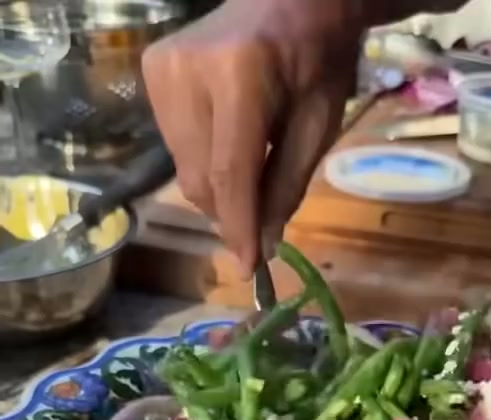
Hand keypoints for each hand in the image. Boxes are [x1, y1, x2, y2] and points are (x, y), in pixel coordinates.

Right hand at [143, 0, 361, 276]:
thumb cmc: (317, 59)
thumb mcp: (318, 125)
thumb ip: (287, 185)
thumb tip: (262, 245)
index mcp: (241, 75)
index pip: (230, 172)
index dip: (238, 225)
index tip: (249, 268)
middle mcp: (189, 70)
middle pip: (201, 176)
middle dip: (229, 213)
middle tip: (258, 230)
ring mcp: (162, 68)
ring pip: (184, 168)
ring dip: (216, 190)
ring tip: (249, 172)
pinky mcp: (152, 71)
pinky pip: (174, 145)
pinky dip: (202, 161)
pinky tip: (228, 143)